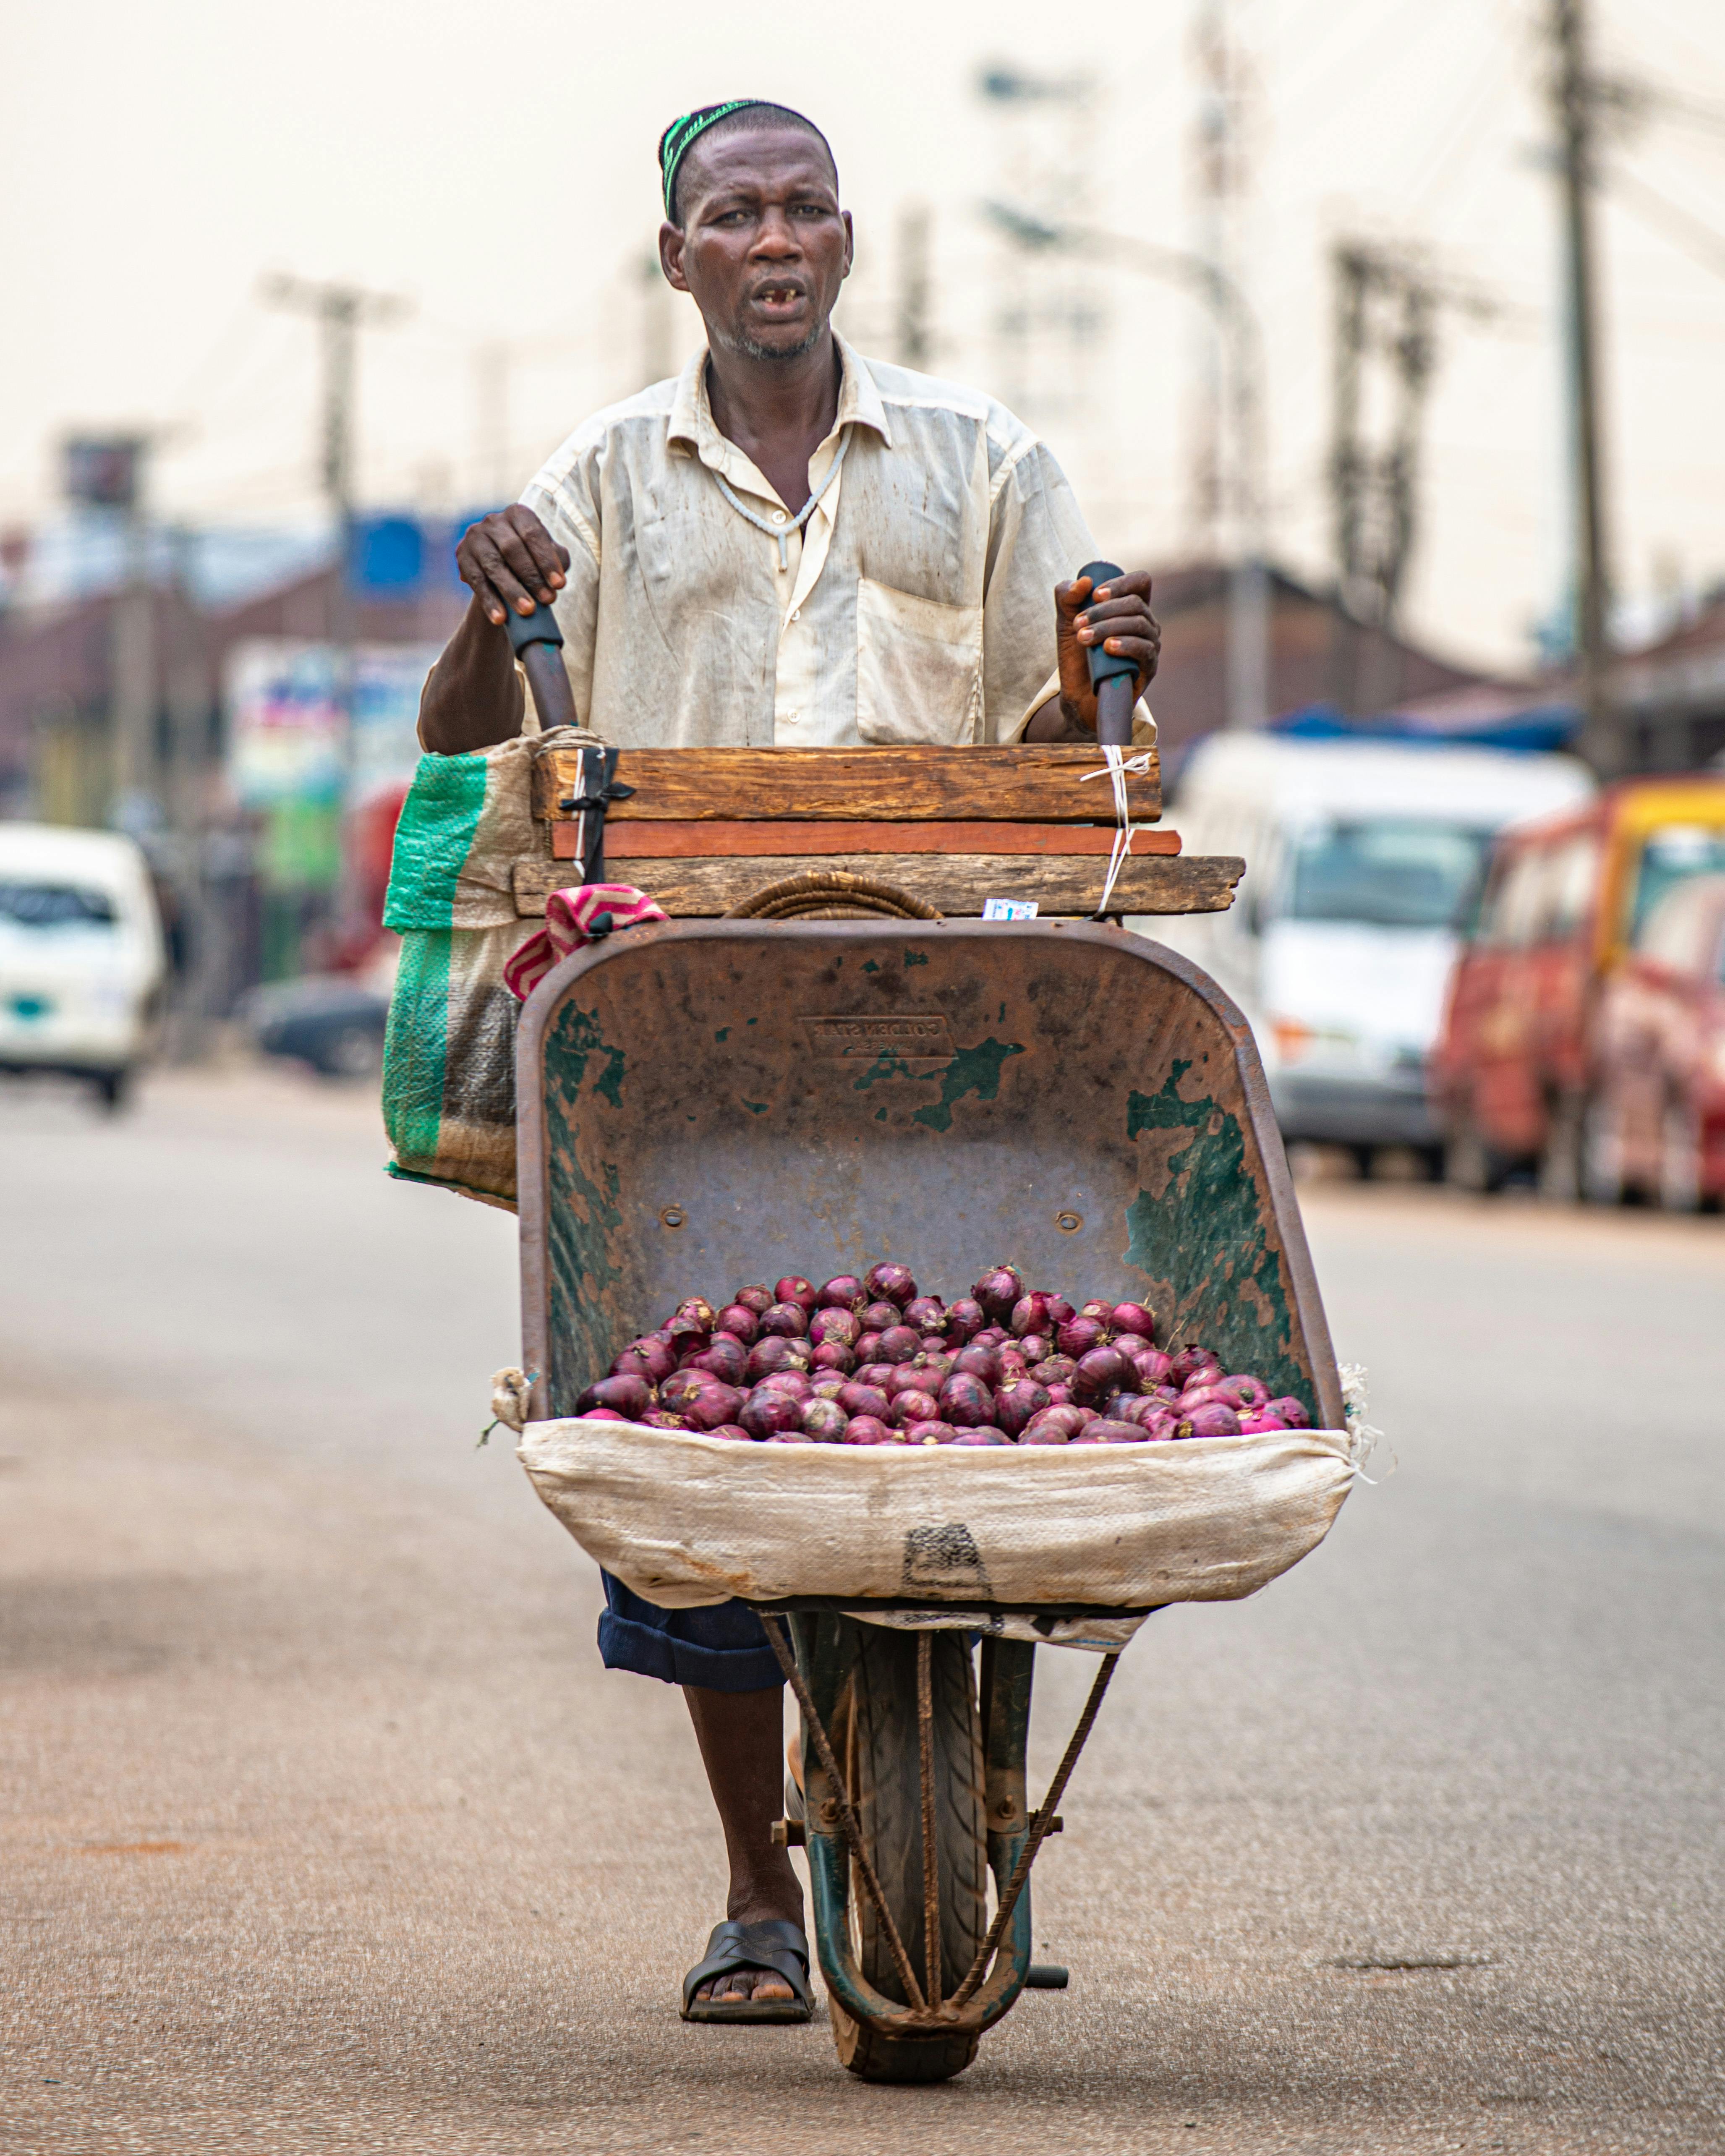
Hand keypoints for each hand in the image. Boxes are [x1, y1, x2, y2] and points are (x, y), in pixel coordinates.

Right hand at [456, 505, 570, 628]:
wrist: (501, 567)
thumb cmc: (531, 559)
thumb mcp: (546, 555)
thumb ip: (557, 560)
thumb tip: (557, 579)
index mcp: (518, 514)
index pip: (533, 534)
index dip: (547, 560)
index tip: (560, 585)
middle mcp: (494, 521)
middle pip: (513, 549)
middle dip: (532, 577)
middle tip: (548, 600)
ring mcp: (475, 537)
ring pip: (494, 566)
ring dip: (512, 590)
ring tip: (527, 611)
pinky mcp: (462, 555)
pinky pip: (476, 581)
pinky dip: (489, 601)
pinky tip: (500, 619)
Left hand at [1052, 570, 1159, 732]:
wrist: (1077, 695)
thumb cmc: (1077, 656)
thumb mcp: (1066, 622)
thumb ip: (1067, 597)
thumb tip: (1084, 581)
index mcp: (1131, 608)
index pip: (1141, 582)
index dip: (1122, 583)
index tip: (1096, 595)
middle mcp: (1145, 624)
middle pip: (1135, 603)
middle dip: (1103, 611)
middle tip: (1078, 624)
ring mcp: (1150, 645)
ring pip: (1139, 624)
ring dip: (1107, 628)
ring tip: (1084, 638)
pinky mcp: (1149, 668)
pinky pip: (1145, 650)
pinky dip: (1126, 645)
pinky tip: (1108, 647)